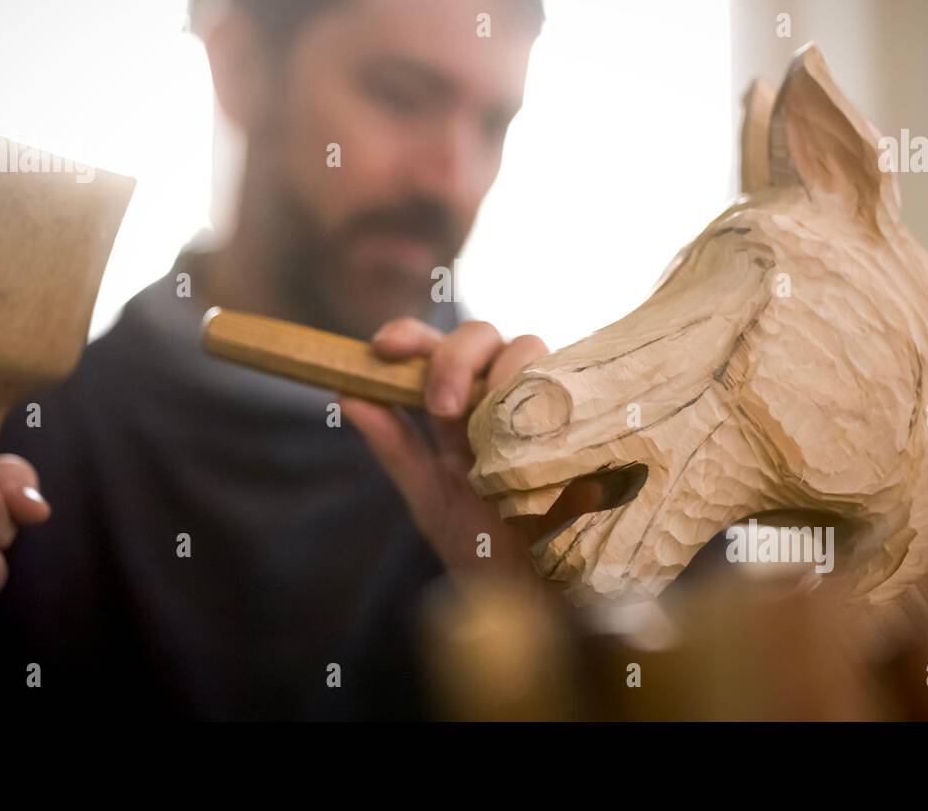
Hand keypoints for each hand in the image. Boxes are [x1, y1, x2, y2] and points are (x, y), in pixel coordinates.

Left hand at [339, 318, 550, 592]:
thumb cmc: (482, 545)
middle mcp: (499, 393)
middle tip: (443, 409)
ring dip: (503, 375)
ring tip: (492, 428)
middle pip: (480, 334)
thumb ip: (393, 445)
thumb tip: (344, 395)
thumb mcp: (429, 495)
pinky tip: (535, 431)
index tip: (383, 349)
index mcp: (458, 404)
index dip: (409, 335)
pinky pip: (569, 381)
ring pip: (527, 346)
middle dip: (454, 359)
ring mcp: (542, 403)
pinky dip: (546, 394)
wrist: (538, 593)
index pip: (432, 346)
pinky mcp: (583, 419)